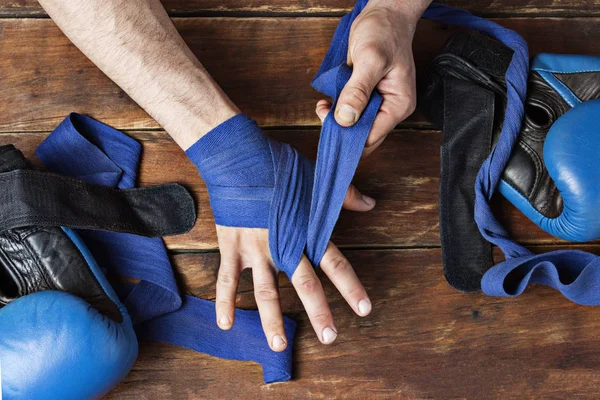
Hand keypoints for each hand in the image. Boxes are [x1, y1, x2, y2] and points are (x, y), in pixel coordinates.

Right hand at [215, 184, 374, 350]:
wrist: (240, 159)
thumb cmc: (280, 168)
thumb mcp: (315, 181)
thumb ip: (345, 197)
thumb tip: (371, 204)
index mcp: (306, 230)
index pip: (334, 262)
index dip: (350, 287)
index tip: (364, 309)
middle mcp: (283, 243)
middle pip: (304, 283)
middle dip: (318, 312)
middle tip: (330, 337)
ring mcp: (256, 248)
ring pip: (266, 291)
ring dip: (272, 320)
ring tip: (279, 346)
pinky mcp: (232, 246)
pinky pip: (227, 279)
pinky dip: (225, 301)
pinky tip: (226, 324)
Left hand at [315, 0, 430, 156]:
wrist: (384, 14)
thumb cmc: (384, 32)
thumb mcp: (370, 60)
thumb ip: (358, 90)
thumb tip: (346, 119)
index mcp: (398, 105)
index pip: (372, 137)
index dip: (349, 137)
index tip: (329, 123)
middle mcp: (389, 108)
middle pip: (363, 136)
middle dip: (341, 129)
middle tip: (324, 112)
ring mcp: (378, 103)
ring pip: (354, 125)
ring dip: (336, 119)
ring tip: (324, 105)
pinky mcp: (366, 96)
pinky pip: (350, 112)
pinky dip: (336, 110)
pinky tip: (327, 101)